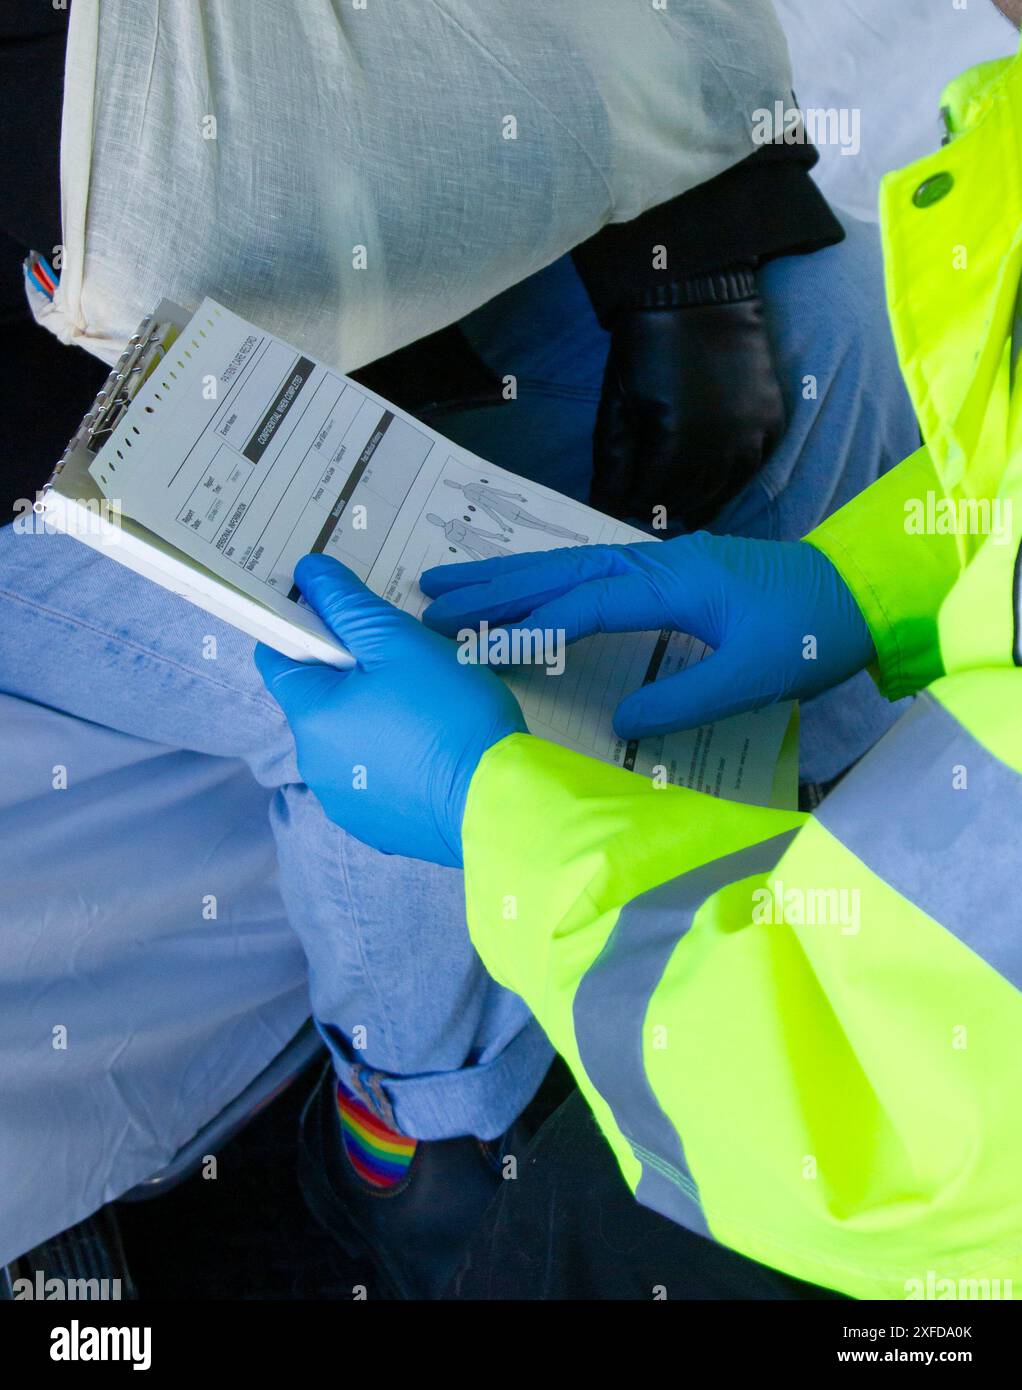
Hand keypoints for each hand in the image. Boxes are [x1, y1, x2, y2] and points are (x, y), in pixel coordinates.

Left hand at [255, 555, 526, 866]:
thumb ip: (347, 604)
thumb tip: (308, 574)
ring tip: (425, 709)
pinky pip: (372, 776)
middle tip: (403, 663)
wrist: (498, 803)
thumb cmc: (451, 715)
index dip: (304, 629)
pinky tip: (431, 749)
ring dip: (373, 717)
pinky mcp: (375, 825)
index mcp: (311, 715)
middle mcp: (314, 762)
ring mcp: (343, 800)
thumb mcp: (399, 641)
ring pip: (347, 738)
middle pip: (318, 699)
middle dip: (351, 675)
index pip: (277, 658)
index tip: (342, 619)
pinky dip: (392, 758)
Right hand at [421, 534, 873, 737]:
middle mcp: (659, 561)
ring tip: (452, 582)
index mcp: (674, 582)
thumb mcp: (755, 675)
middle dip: (492, 586)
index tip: (471, 642)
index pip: (584, 603)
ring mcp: (663, 560)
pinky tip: (525, 586)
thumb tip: (621, 720)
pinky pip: (592, 569)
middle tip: (428, 599)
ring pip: (571, 563)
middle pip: (561, 570)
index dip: (526, 625)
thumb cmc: (812, 633)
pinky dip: (548, 577)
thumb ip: (686, 699)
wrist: (859, 591)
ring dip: (510, 575)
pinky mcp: (670, 570)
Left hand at [593, 285, 784, 528]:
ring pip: (723, 490)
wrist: (698, 293)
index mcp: (674, 443)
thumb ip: (613, 461)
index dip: (635, 504)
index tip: (626, 503)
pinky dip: (732, 481)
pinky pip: (753, 468)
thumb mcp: (618, 402)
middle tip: (651, 505)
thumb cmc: (647, 344)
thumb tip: (607, 507)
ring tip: (681, 505)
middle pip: (687, 499)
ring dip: (699, 501)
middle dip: (665, 506)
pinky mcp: (770, 420)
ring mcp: (750, 434)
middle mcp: (717, 446)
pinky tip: (716, 484)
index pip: (651, 496)